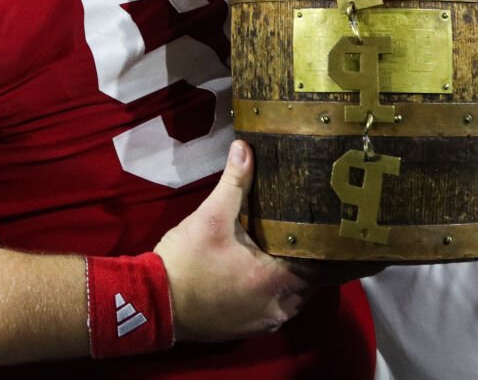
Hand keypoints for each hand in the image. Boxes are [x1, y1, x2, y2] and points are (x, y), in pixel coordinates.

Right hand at [155, 141, 310, 341]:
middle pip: (310, 280)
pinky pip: (276, 308)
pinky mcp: (249, 329)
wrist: (154, 303)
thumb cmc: (185, 262)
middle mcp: (278, 307)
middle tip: (307, 229)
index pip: (319, 262)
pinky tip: (266, 271)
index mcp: (276, 280)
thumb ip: (234, 182)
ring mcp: (265, 322)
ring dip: (293, 276)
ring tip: (289, 248)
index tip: (323, 222)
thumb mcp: (210, 216)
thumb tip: (245, 148)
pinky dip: (276, 291)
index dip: (322, 242)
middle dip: (308, 257)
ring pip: (294, 296)